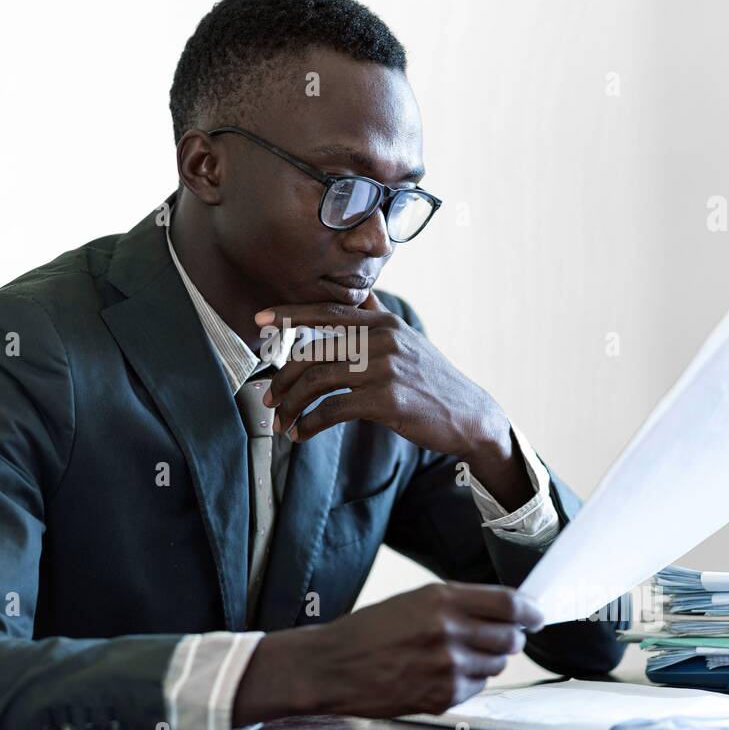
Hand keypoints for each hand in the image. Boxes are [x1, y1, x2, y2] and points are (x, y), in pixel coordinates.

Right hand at [233, 583, 544, 724]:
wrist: (335, 666)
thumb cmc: (370, 630)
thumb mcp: (415, 600)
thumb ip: (460, 602)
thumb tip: (505, 609)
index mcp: (441, 600)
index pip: (508, 603)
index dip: (530, 610)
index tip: (536, 614)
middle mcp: (448, 632)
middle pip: (511, 637)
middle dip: (511, 636)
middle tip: (500, 634)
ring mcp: (447, 667)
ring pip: (498, 664)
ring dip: (488, 659)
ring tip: (457, 654)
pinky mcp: (443, 696)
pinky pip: (478, 687)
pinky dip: (469, 680)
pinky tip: (441, 672)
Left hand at [256, 292, 503, 460]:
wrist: (469, 415)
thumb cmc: (431, 380)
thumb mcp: (406, 339)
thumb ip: (377, 318)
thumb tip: (357, 294)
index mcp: (382, 322)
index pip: (326, 311)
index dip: (289, 314)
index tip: (259, 320)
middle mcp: (382, 339)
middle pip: (313, 351)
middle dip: (282, 378)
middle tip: (269, 398)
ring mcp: (385, 368)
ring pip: (317, 381)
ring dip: (291, 405)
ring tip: (282, 422)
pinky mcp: (386, 400)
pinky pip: (332, 410)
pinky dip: (310, 424)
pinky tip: (302, 434)